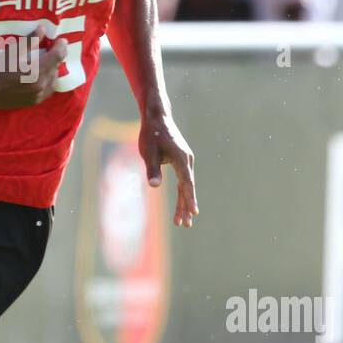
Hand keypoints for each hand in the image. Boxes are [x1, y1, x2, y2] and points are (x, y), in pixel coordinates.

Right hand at [0, 37, 67, 109]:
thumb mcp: (12, 52)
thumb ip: (29, 41)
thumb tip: (42, 29)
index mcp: (36, 72)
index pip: (57, 56)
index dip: (61, 46)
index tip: (61, 39)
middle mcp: (40, 86)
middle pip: (56, 68)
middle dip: (55, 57)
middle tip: (50, 48)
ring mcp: (37, 96)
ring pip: (53, 80)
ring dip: (52, 69)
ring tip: (45, 61)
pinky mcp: (33, 102)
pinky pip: (47, 90)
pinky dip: (47, 81)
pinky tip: (40, 75)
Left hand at [140, 110, 197, 227]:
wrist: (157, 117)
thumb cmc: (151, 134)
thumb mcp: (148, 152)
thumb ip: (152, 169)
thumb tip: (154, 186)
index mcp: (181, 159)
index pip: (187, 183)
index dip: (189, 199)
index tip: (194, 213)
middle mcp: (187, 160)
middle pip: (188, 187)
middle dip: (186, 207)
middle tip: (185, 225)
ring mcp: (185, 160)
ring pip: (186, 185)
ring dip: (184, 202)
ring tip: (181, 221)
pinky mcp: (181, 160)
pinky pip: (183, 180)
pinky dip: (182, 193)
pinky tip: (180, 205)